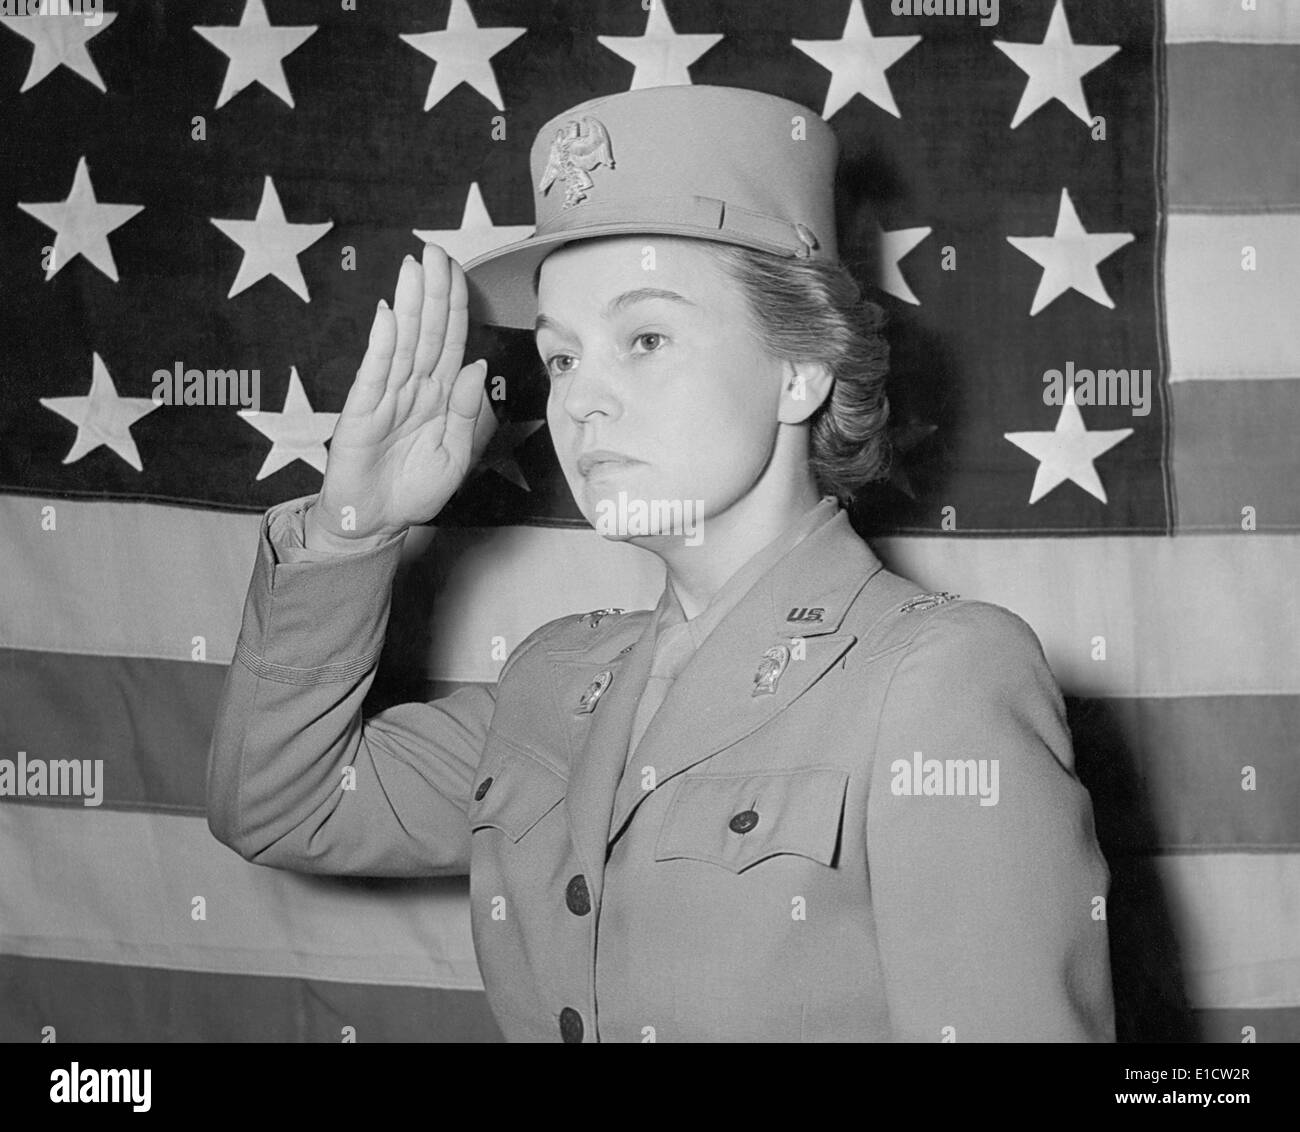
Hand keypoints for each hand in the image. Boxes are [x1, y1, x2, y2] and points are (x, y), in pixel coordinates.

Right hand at [306, 244, 496, 549]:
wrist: (375, 522)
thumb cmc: (416, 489)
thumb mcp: (455, 455)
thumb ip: (466, 412)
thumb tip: (479, 366)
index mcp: (439, 396)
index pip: (451, 342)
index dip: (455, 306)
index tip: (458, 270)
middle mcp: (413, 388)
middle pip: (427, 332)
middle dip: (433, 292)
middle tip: (436, 250)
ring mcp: (385, 396)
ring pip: (403, 343)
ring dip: (410, 305)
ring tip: (415, 267)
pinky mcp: (361, 412)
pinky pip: (375, 372)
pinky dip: (382, 343)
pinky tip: (388, 314)